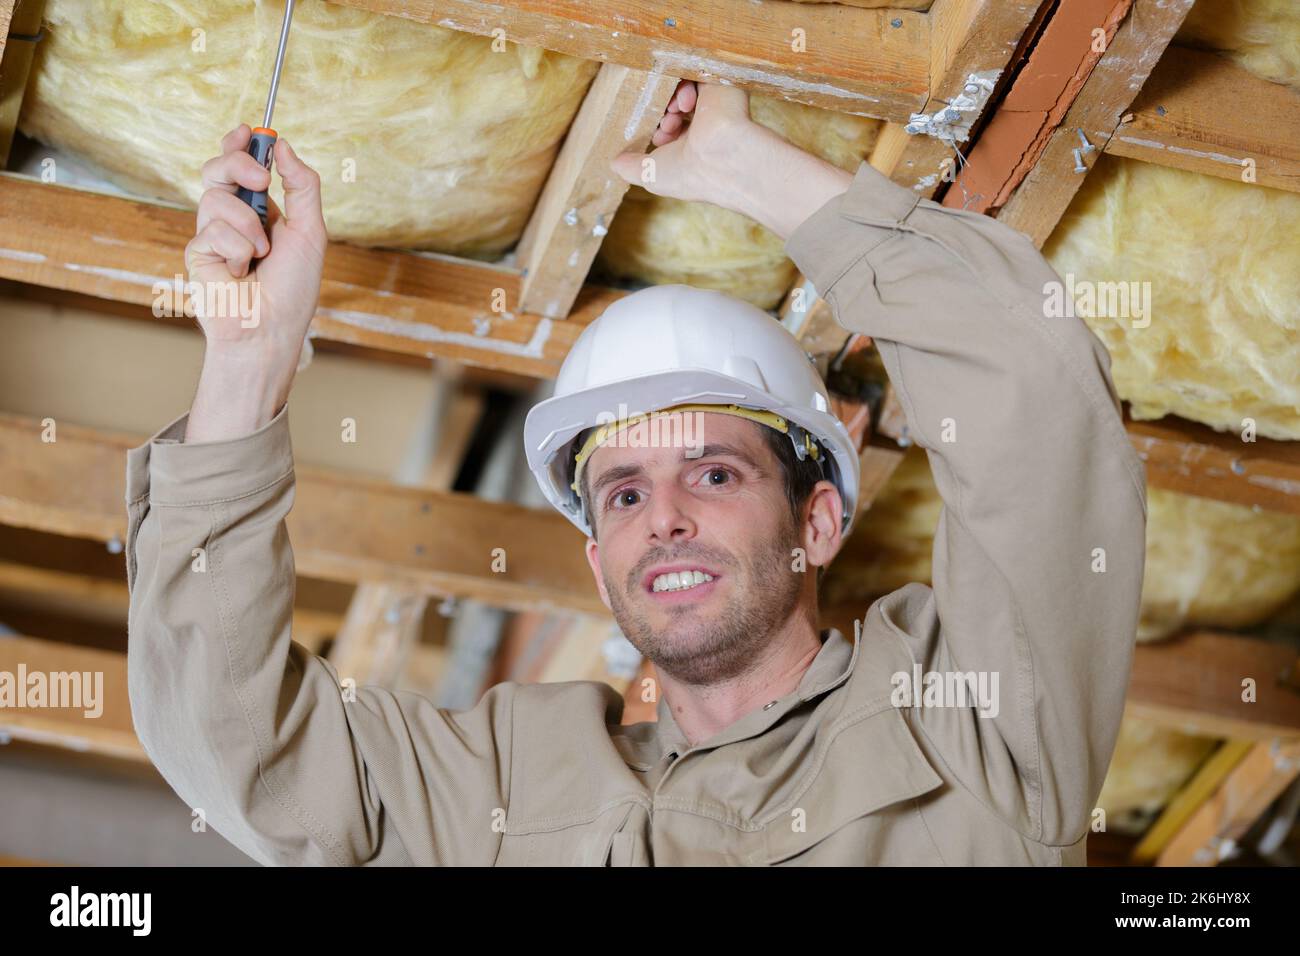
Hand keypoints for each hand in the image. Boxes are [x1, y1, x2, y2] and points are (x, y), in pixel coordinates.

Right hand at [184, 125, 326, 441]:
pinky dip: (235, 250)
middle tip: (260, 180)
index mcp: (262, 211)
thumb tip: (283, 146)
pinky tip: (241, 272)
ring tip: (261, 255)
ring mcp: (212, 234)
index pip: (242, 166)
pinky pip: (211, 230)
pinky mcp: (196, 252)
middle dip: (236, 163)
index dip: (239, 144)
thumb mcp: (312, 232)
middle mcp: (234, 219)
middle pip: (218, 169)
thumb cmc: (294, 289)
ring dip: (247, 225)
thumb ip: (302, 187)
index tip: (248, 131)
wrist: (271, 329)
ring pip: (215, 197)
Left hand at [611, 80, 853, 240]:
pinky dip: (682, 85)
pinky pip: (693, 72)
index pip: (668, 123)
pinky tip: (685, 104)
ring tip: (674, 115)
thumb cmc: (688, 174)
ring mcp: (713, 104)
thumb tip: (613, 161)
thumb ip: (630, 166)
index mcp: (692, 145)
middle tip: (665, 123)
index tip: (657, 135)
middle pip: (671, 103)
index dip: (656, 125)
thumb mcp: (649, 175)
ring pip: (681, 88)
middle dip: (662, 112)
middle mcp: (704, 125)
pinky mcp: (719, 83)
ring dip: (671, 100)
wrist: (722, 158)